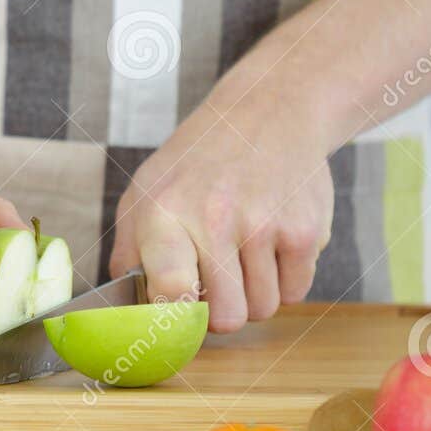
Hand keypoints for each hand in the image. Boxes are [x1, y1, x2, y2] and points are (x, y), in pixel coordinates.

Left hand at [108, 104, 333, 333]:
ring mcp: (264, 225)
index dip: (177, 317)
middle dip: (222, 311)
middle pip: (227, 319)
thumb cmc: (198, 162)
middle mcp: (214, 219)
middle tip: (217, 282)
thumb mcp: (145, 192)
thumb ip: (128, 254)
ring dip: (255, 294)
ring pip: (263, 310)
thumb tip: (125, 313)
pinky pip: (296, 292)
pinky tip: (273, 242)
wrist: (269, 110)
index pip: (171, 291)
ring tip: (245, 252)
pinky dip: (285, 279)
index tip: (179, 312)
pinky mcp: (305, 230)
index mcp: (164, 213)